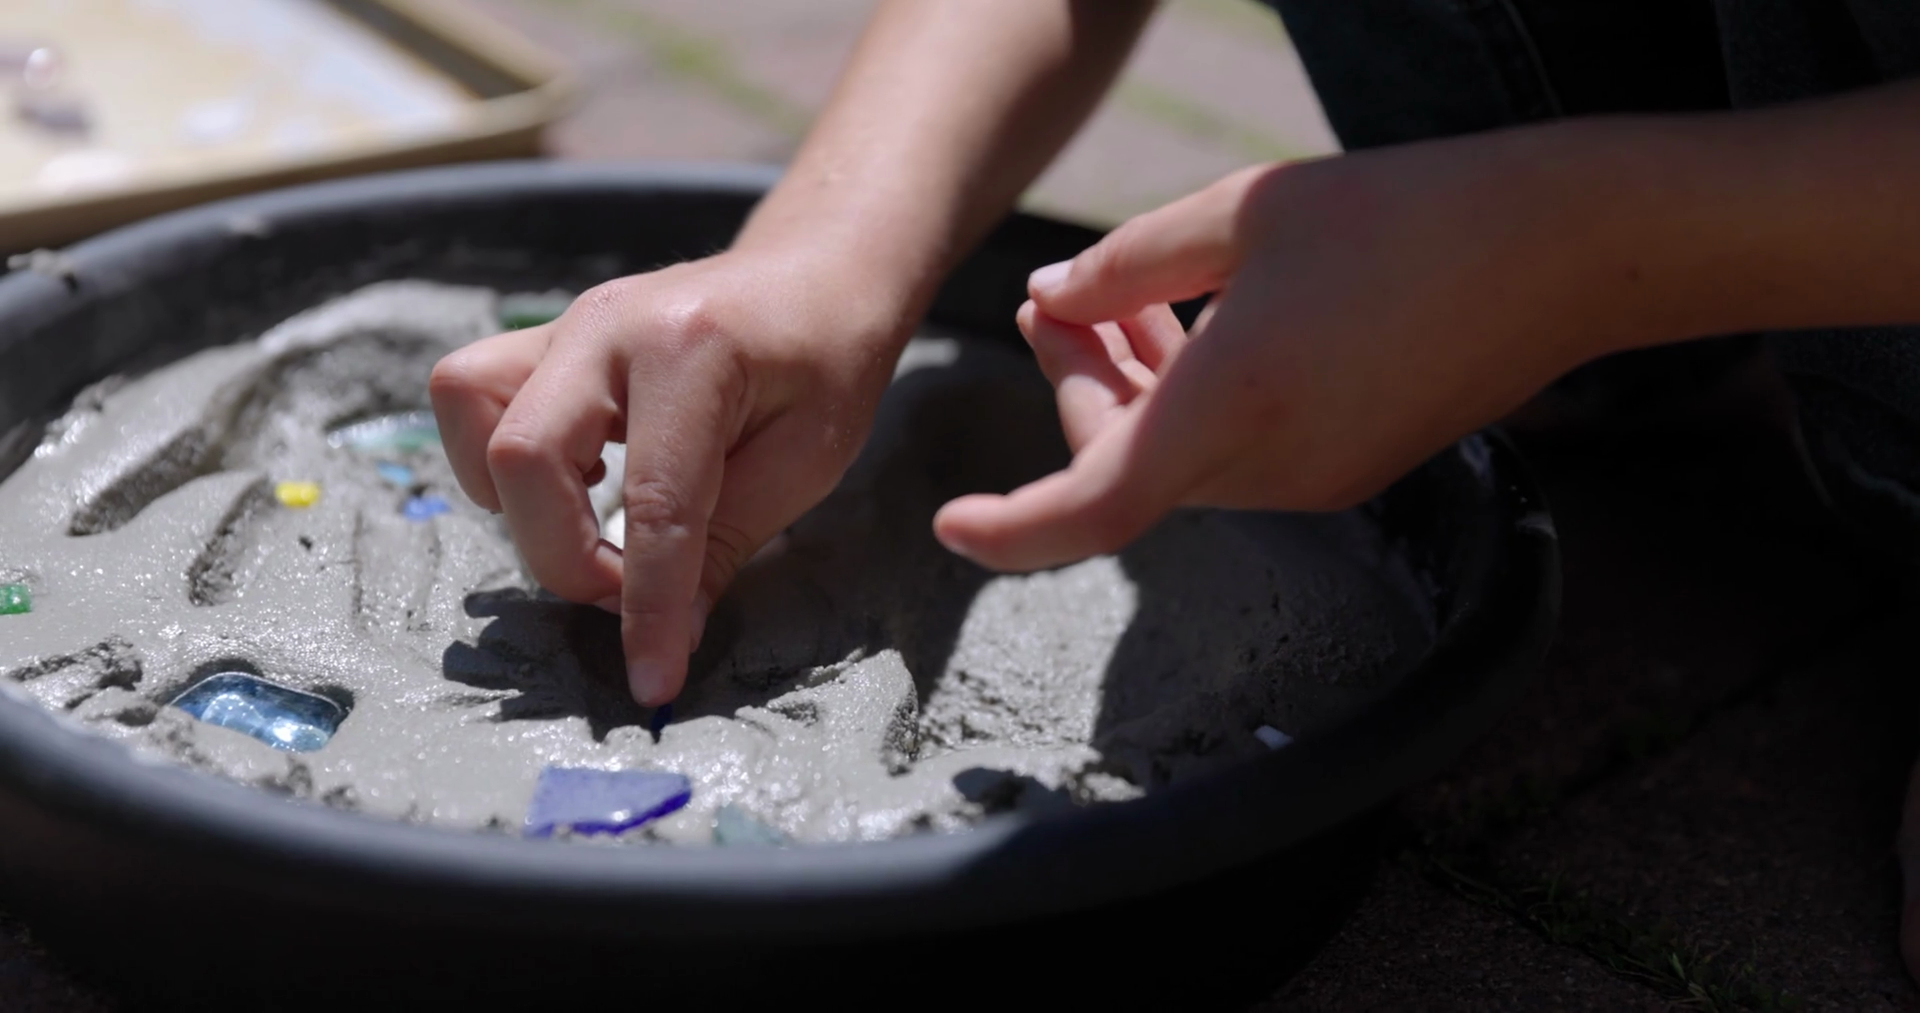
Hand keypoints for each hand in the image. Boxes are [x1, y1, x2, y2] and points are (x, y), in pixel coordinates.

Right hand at [431, 249, 906, 703]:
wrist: (814, 272)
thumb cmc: (826, 360)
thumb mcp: (806, 460)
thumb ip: (726, 542)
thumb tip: (667, 634)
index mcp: (694, 351)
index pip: (652, 503)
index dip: (647, 606)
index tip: (652, 679)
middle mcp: (610, 325)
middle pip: (521, 454)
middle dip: (561, 555)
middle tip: (624, 593)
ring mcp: (568, 323)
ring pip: (469, 408)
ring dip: (512, 496)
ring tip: (587, 527)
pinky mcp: (548, 338)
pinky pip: (477, 395)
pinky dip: (506, 459)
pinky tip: (576, 484)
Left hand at [935, 140, 1615, 570]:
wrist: (1564, 249)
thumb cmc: (1404, 210)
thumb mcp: (1242, 213)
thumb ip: (1126, 269)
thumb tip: (1052, 302)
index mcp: (1234, 406)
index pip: (1093, 505)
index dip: (1012, 530)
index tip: (949, 527)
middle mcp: (1273, 467)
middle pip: (1123, 462)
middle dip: (1074, 386)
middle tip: (1050, 302)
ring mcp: (1317, 478)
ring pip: (1176, 459)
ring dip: (1130, 392)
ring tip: (1107, 302)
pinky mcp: (1350, 466)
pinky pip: (1234, 451)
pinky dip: (1190, 403)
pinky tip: (1188, 327)